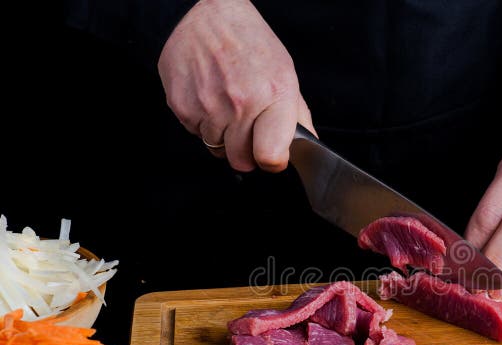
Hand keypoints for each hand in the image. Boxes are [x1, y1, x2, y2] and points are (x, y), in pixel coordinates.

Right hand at [157, 0, 315, 171]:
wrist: (204, 14)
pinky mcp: (182, 106)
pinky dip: (203, 123)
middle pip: (241, 162)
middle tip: (248, 129)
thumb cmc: (248, 41)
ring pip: (217, 150)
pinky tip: (209, 98)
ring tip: (227, 106)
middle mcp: (240, 103)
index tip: (272, 154)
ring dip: (223, 137)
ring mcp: (208, 106)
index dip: (272, 161)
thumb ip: (298, 115)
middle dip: (246, 152)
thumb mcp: (285, 73)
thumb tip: (307, 144)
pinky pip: (196, 134)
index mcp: (273, 95)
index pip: (271, 156)